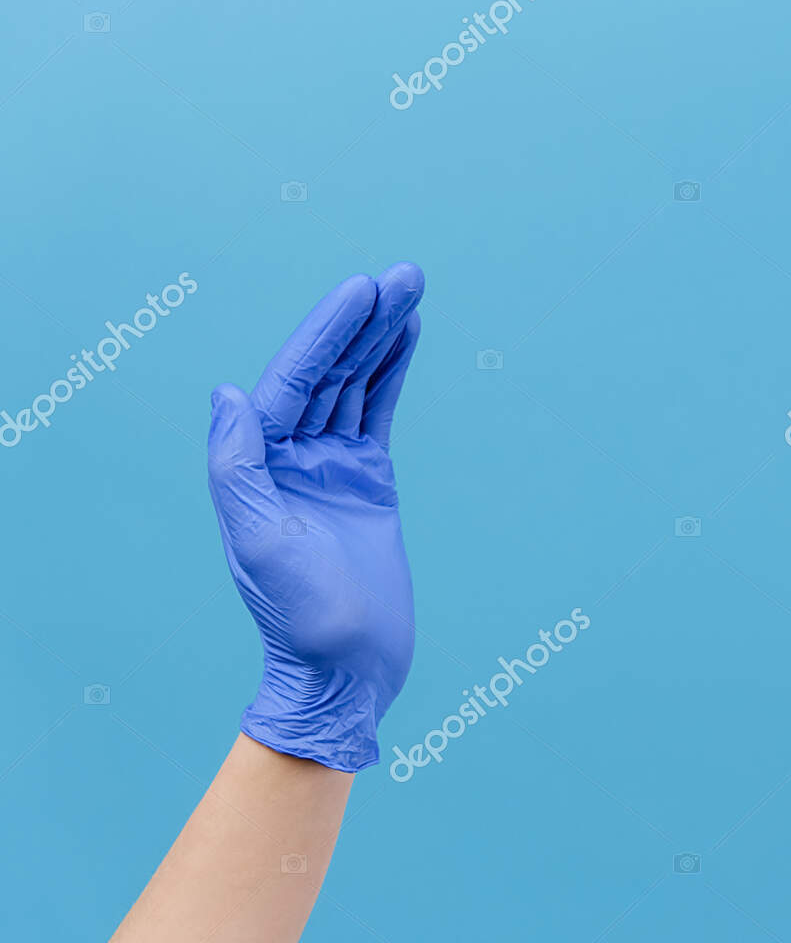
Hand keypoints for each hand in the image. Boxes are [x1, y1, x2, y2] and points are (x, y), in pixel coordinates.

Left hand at [206, 264, 424, 770]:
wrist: (346, 667)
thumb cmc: (301, 616)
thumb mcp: (259, 542)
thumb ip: (239, 466)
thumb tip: (227, 395)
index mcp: (258, 464)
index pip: (295, 381)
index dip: (328, 333)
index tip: (363, 291)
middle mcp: (289, 455)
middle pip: (328, 371)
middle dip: (362, 321)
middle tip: (403, 275)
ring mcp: (329, 465)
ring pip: (354, 385)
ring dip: (380, 338)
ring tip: (411, 290)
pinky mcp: (366, 481)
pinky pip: (376, 414)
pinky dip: (390, 375)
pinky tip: (406, 340)